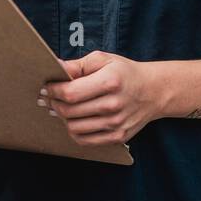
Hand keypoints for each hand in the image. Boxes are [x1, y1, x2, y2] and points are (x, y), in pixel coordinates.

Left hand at [42, 51, 163, 145]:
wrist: (153, 91)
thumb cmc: (125, 73)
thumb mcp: (104, 60)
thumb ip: (78, 64)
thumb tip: (56, 67)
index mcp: (110, 82)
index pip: (71, 92)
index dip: (53, 91)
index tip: (46, 87)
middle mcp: (113, 105)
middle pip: (70, 111)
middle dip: (54, 103)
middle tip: (49, 98)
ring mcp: (116, 124)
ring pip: (74, 128)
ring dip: (62, 118)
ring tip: (61, 108)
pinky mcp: (117, 137)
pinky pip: (85, 140)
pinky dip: (74, 131)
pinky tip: (73, 120)